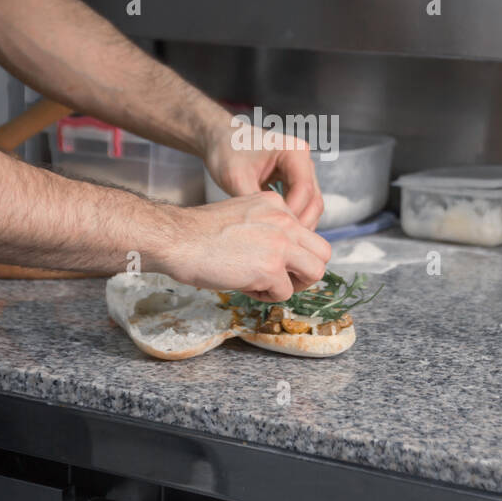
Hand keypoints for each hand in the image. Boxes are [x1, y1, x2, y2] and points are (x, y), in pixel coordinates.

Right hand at [157, 192, 331, 300]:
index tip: (270, 261)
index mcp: (277, 204)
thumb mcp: (243, 216)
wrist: (178, 239)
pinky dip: (267, 296)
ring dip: (294, 285)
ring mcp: (280, 243)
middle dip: (306, 271)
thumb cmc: (200, 232)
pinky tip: (245, 286)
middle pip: (322, 251)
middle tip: (284, 280)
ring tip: (268, 286)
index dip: (292, 254)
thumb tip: (283, 257)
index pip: (305, 234)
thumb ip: (268, 229)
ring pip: (316, 271)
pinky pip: (285, 292)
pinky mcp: (271, 267)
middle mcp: (284, 220)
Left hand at [202, 120, 324, 229]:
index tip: (277, 231)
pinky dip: (294, 218)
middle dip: (300, 223)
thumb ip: (253, 203)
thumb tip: (264, 230)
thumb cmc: (227, 151)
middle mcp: (303, 160)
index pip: (304, 189)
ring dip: (299, 223)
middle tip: (282, 243)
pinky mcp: (294, 180)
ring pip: (312, 204)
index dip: (292, 213)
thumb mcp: (236, 178)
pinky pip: (302, 204)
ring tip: (281, 241)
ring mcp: (301, 171)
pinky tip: (279, 231)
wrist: (221, 139)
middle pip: (314, 199)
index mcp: (294, 151)